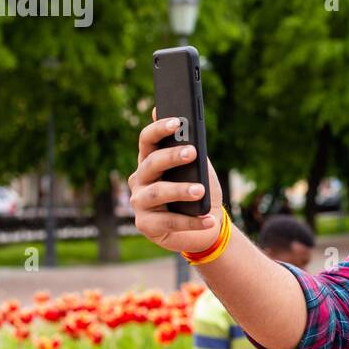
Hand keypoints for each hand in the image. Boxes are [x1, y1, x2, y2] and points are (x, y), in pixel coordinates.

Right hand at [129, 107, 223, 253]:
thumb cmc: (201, 193)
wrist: (206, 228)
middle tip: (192, 152)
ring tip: (200, 190)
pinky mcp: (145, 225)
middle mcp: (139, 179)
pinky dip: (191, 221)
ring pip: (157, 192)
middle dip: (171, 156)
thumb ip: (192, 148)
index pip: (147, 140)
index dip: (159, 129)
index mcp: (150, 161)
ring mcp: (139, 202)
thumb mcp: (199, 169)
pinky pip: (169, 222)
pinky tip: (209, 219)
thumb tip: (186, 121)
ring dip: (180, 190)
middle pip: (151, 163)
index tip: (177, 121)